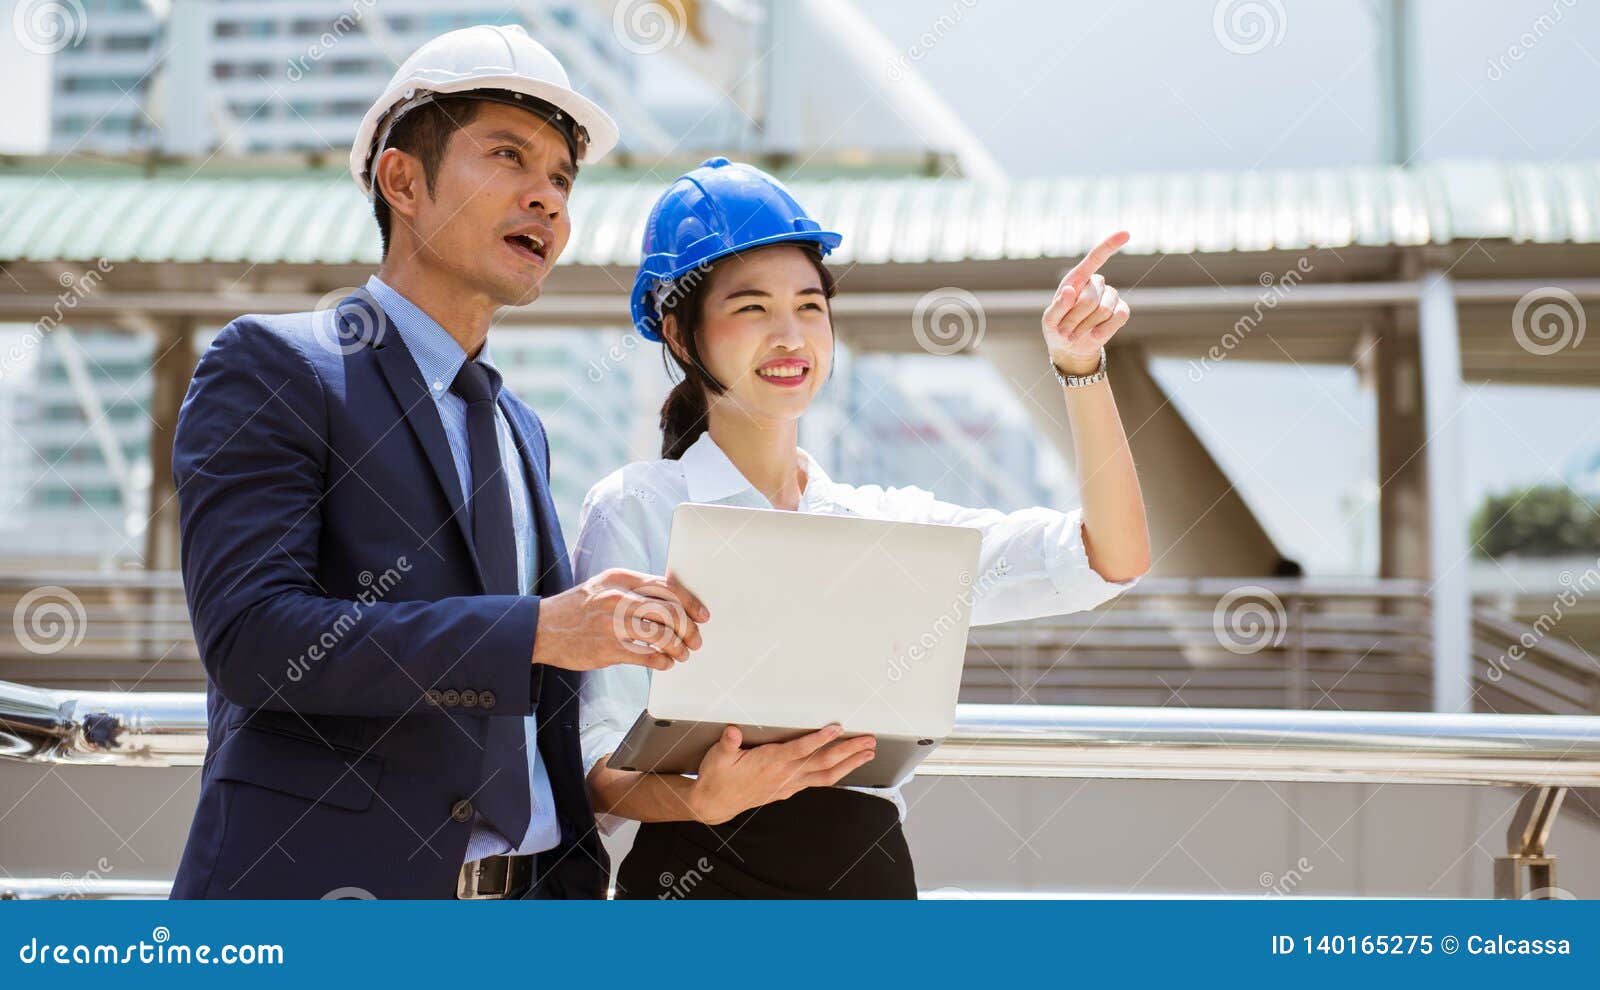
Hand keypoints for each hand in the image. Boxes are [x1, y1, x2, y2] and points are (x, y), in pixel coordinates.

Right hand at [532, 567, 707, 671]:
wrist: (541, 628)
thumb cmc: (577, 608)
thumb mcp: (605, 586)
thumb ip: (634, 589)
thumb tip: (671, 601)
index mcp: (620, 578)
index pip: (667, 587)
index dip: (690, 602)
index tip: (702, 614)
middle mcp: (618, 598)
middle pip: (670, 611)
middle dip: (689, 629)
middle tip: (695, 640)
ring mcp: (613, 623)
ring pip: (662, 635)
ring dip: (678, 648)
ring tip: (681, 654)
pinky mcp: (608, 648)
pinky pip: (647, 656)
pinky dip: (662, 661)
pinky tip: (664, 663)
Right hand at [688, 724, 877, 824]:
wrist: (714, 803)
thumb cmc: (717, 777)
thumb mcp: (718, 757)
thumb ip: (728, 743)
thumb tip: (733, 732)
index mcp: (770, 763)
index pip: (800, 749)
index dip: (819, 738)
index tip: (837, 728)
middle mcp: (784, 775)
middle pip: (823, 762)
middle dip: (848, 751)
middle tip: (868, 741)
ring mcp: (788, 784)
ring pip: (825, 775)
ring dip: (849, 764)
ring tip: (867, 754)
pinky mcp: (787, 790)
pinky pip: (817, 782)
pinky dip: (834, 775)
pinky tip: (844, 770)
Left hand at [1042, 230, 1131, 372]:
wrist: (1071, 348)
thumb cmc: (1057, 329)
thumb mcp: (1049, 321)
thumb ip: (1057, 307)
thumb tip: (1069, 290)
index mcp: (1076, 279)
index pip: (1095, 258)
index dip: (1110, 245)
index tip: (1126, 233)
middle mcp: (1095, 284)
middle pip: (1090, 299)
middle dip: (1075, 319)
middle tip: (1066, 329)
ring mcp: (1110, 296)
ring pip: (1104, 310)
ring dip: (1086, 327)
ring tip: (1077, 332)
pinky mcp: (1121, 310)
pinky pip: (1119, 316)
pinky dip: (1103, 330)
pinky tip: (1094, 333)